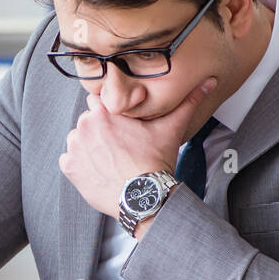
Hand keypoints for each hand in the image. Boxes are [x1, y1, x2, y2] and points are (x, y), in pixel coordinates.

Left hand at [58, 76, 216, 217]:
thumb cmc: (155, 163)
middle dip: (100, 130)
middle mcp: (85, 124)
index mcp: (105, 110)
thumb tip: (209, 82)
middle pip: (89, 120)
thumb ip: (188, 102)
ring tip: (110, 159)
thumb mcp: (171, 128)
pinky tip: (99, 170)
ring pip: (78, 139)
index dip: (111, 112)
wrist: (143, 197)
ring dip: (89, 146)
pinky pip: (69, 160)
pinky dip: (80, 164)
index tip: (120, 125)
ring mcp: (74, 146)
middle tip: (119, 146)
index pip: (100, 100)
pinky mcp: (69, 167)